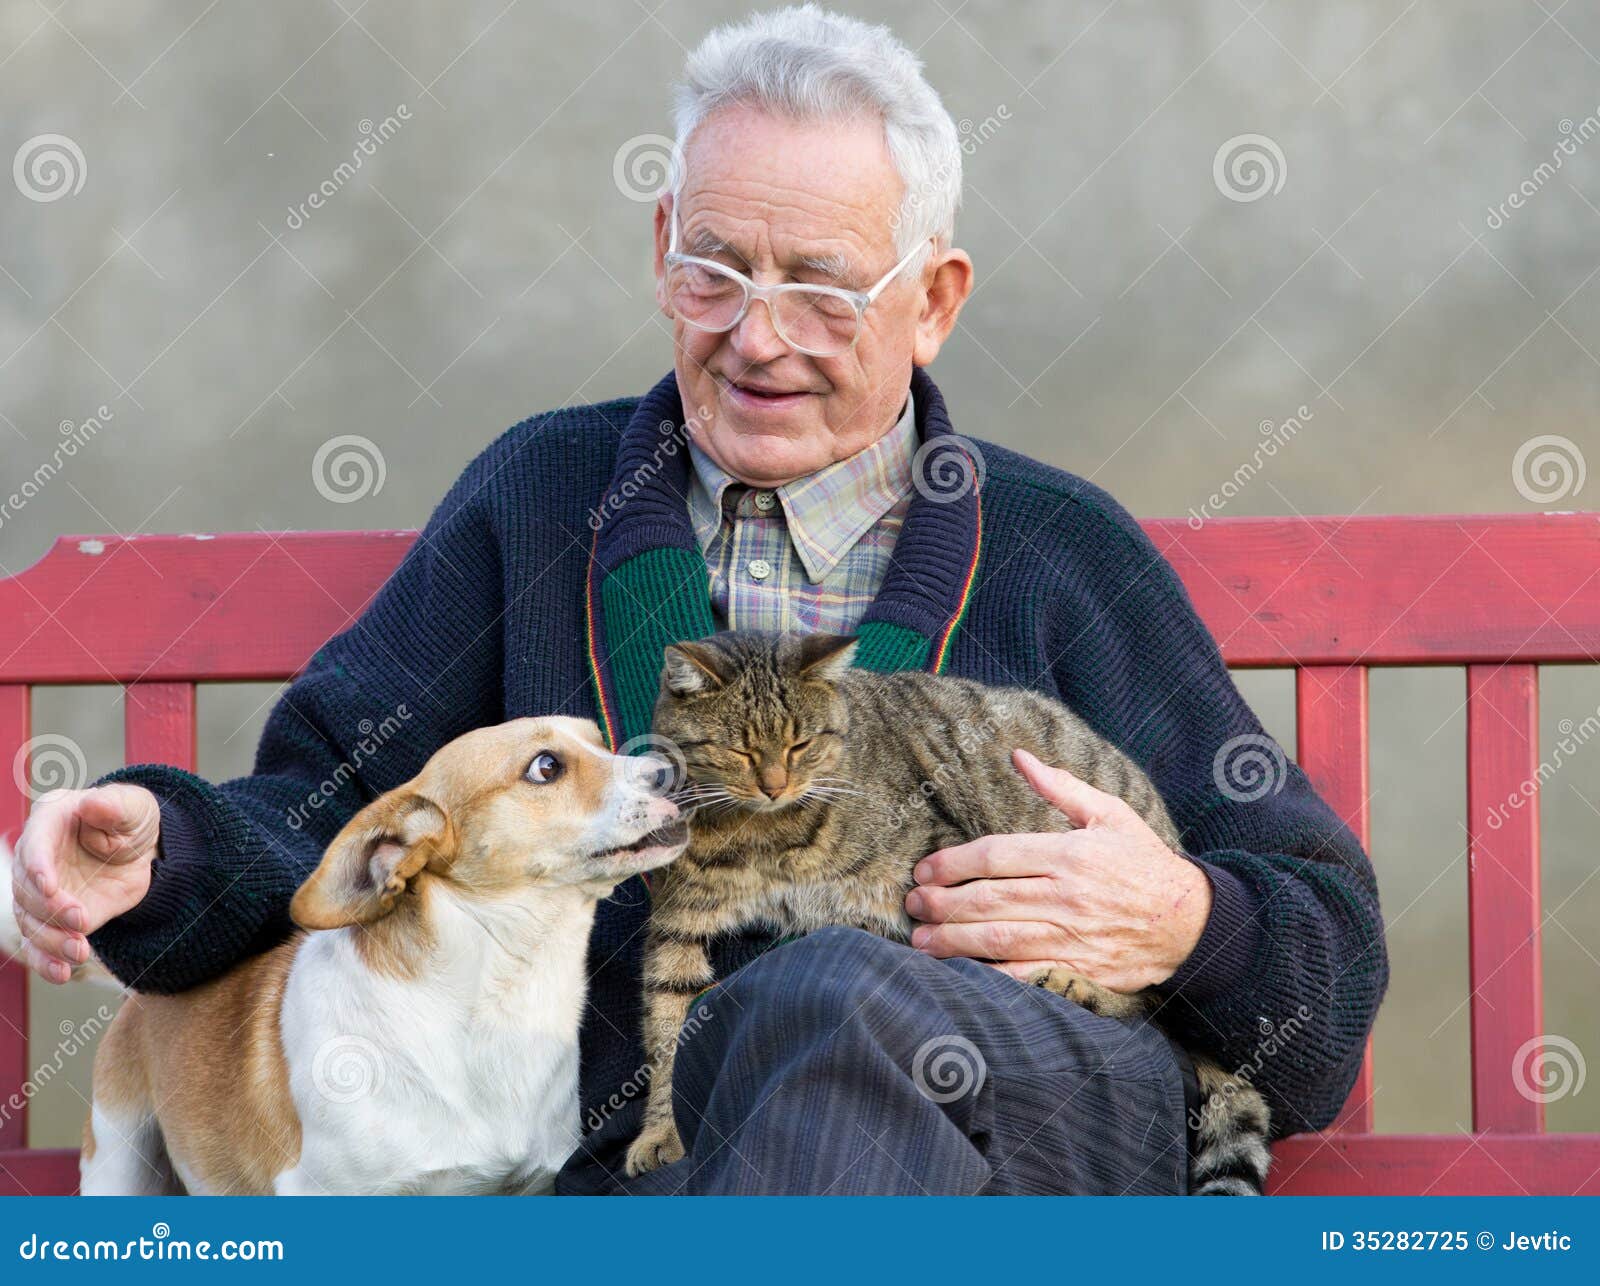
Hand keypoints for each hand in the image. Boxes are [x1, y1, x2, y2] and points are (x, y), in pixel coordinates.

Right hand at [8, 784, 158, 982]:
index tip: (52, 888)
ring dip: (51, 940)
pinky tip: (61, 974)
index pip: (34, 846)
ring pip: (31, 920)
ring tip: (80, 952)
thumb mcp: (133, 806)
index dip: (39, 868)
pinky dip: (46, 961)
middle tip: (82, 922)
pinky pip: (39, 944)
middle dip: (52, 909)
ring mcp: (42, 891)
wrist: (141, 850)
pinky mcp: (54, 918)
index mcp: (50, 821)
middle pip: (27, 889)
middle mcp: (36, 858)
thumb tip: (93, 804)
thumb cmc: (132, 819)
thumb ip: (113, 804)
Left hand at [903, 748, 1210, 992]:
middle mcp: (1068, 896)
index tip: (925, 869)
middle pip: (989, 899)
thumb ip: (1060, 787)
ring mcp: (1073, 937)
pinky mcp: (1079, 970)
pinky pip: (1025, 976)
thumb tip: (1018, 755)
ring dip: (953, 941)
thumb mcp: (1110, 814)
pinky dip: (989, 976)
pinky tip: (961, 973)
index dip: (952, 863)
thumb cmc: (1144, 862)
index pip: (996, 855)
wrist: (1191, 922)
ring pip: (999, 939)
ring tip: (920, 939)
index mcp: (1071, 853)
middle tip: (912, 904)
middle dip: (942, 903)